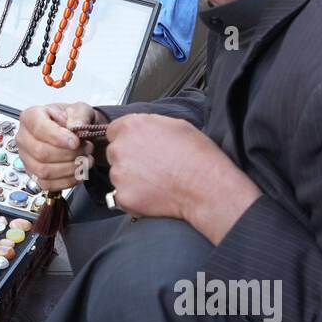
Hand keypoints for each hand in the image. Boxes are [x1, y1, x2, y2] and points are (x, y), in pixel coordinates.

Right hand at [17, 102, 104, 191]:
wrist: (74, 134)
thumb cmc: (71, 120)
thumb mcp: (79, 109)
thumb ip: (79, 115)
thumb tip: (76, 127)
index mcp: (30, 117)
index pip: (39, 128)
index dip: (58, 137)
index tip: (75, 142)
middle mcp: (24, 138)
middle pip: (41, 153)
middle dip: (69, 154)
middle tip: (87, 149)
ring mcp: (27, 158)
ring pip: (44, 171)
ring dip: (70, 168)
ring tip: (86, 160)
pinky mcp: (34, 175)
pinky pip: (47, 184)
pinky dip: (67, 180)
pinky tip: (79, 171)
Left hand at [105, 114, 260, 243]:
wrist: (207, 188)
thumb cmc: (198, 156)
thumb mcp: (176, 125)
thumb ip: (149, 124)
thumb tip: (141, 128)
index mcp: (131, 126)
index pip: (114, 131)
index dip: (128, 140)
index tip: (140, 148)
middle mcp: (120, 148)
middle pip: (114, 153)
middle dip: (128, 159)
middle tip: (152, 167)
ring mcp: (119, 174)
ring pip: (118, 175)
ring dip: (131, 179)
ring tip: (157, 181)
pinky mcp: (123, 196)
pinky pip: (122, 196)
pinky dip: (134, 197)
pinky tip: (154, 194)